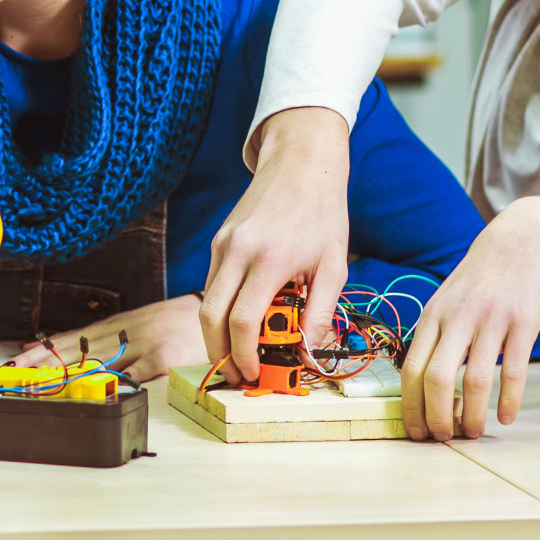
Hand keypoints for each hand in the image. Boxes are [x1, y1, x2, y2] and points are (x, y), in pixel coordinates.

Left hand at [10, 294, 209, 383]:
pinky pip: (145, 366)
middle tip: (18, 371)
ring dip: (75, 369)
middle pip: (78, 348)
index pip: (69, 339)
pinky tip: (109, 385)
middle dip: (46, 361)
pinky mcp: (167, 353)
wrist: (206, 310)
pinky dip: (128, 375)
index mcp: (112, 327)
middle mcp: (122, 332)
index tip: (17, 361)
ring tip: (49, 380)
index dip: (42, 350)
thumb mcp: (128, 324)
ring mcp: (144, 342)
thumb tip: (56, 347)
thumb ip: (97, 337)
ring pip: (104, 357)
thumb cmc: (166, 323)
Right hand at [199, 106, 351, 378]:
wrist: (301, 163)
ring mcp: (223, 244)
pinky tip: (240, 320)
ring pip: (205, 301)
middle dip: (218, 353)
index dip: (243, 355)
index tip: (253, 375)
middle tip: (236, 374)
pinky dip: (220, 308)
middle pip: (210, 317)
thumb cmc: (322, 213)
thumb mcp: (334, 265)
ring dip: (216, 333)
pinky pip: (211, 283)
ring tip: (238, 353)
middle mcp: (238, 252)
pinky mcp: (219, 240)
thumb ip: (319, 312)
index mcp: (269, 260)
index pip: (242, 320)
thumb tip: (306, 352)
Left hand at [398, 194, 539, 440]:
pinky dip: (509, 400)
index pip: (411, 369)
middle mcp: (458, 317)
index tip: (416, 431)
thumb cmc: (482, 277)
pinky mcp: (523, 322)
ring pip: (475, 380)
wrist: (524, 239)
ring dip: (472, 415)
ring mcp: (491, 319)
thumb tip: (420, 382)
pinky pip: (513, 370)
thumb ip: (435, 334)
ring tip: (473, 433)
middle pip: (437, 379)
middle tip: (443, 439)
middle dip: (437, 417)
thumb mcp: (447, 298)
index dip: (411, 406)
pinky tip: (506, 417)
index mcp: (433, 315)